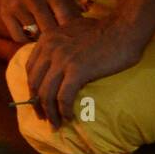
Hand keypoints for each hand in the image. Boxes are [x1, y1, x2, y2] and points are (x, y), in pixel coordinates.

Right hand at [0, 0, 78, 43]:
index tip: (74, 37)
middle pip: (49, 29)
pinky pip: (18, 37)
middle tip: (62, 43)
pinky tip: (31, 36)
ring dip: (41, 39)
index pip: (65, 18)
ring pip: (33, 34)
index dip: (71, 31)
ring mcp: (17, 6)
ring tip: (47, 39)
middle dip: (57, 37)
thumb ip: (69, 8)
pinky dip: (26, 40)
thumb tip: (81, 30)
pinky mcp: (5, 14)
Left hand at [24, 15, 144, 126]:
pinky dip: (64, 110)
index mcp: (47, 39)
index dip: (32, 88)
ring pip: (46, 94)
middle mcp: (50, 48)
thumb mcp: (71, 31)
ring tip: (56, 124)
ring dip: (49, 113)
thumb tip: (56, 63)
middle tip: (43, 117)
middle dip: (36, 104)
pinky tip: (69, 117)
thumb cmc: (104, 30)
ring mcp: (62, 59)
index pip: (30, 69)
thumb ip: (59, 43)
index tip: (37, 100)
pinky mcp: (77, 70)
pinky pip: (63, 97)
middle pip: (34, 83)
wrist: (124, 28)